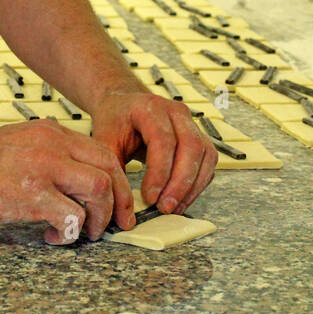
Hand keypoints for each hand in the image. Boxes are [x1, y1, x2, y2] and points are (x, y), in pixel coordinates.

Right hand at [0, 119, 134, 244]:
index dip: (117, 180)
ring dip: (98, 219)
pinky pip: (72, 217)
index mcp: (51, 133)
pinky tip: (53, 236)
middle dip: (120, 201)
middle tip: (116, 225)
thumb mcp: (18, 143)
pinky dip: (70, 233)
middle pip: (110, 169)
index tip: (117, 202)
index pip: (102, 152)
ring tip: (83, 233)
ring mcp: (44, 169)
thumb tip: (67, 183)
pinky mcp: (32, 195)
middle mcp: (54, 146)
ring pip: (99, 190)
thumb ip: (45, 155)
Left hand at [89, 88, 216, 214]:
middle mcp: (176, 111)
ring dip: (192, 186)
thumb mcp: (104, 141)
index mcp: (150, 108)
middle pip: (190, 146)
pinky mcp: (199, 137)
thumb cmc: (115, 121)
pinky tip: (182, 199)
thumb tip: (121, 207)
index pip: (163, 140)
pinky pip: (208, 161)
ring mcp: (191, 123)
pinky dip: (198, 183)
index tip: (150, 198)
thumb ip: (113, 171)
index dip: (159, 172)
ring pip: (205, 154)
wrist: (125, 105)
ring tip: (174, 207)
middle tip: (165, 207)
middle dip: (180, 183)